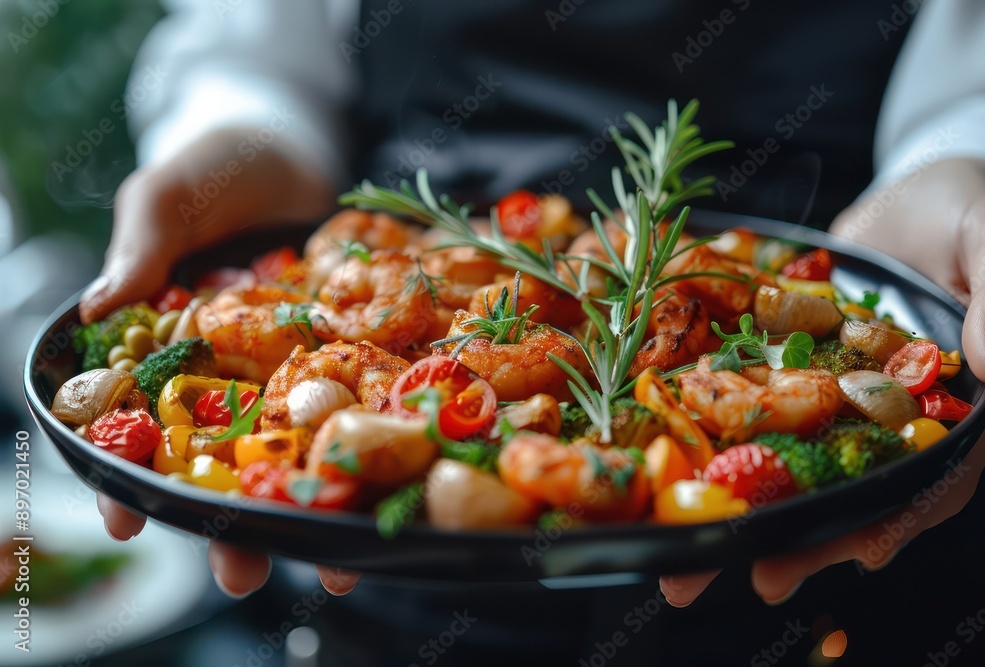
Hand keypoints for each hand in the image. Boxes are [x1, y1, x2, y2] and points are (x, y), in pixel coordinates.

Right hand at [86, 129, 349, 596]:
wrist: (290, 145)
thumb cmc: (212, 165)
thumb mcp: (168, 194)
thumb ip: (143, 242)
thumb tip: (101, 304)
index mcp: (177, 351)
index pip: (149, 425)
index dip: (135, 477)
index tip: (129, 523)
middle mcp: (239, 373)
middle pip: (234, 461)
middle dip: (237, 524)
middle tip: (243, 577)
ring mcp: (301, 366)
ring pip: (309, 450)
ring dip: (318, 508)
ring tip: (337, 569)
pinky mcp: (358, 351)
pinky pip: (373, 401)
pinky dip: (386, 444)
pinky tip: (403, 488)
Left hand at [661, 158, 984, 606]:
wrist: (911, 193)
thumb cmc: (968, 210)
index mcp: (954, 410)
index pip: (935, 479)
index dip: (900, 517)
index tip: (860, 550)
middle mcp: (893, 420)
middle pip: (855, 493)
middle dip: (808, 538)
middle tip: (758, 575)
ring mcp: (840, 405)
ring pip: (798, 469)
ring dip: (753, 510)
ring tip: (697, 555)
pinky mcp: (796, 380)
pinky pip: (758, 418)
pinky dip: (723, 447)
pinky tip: (681, 473)